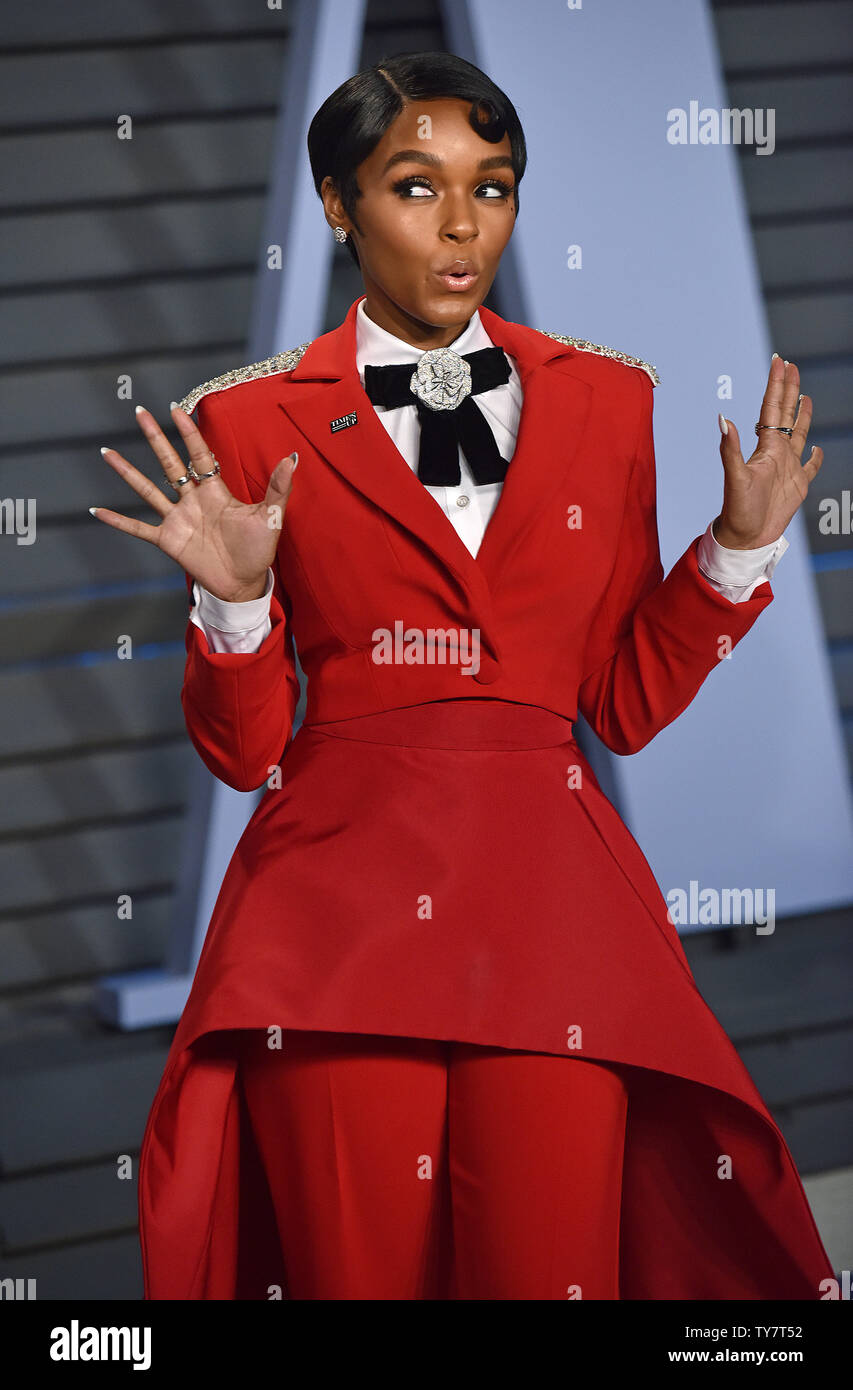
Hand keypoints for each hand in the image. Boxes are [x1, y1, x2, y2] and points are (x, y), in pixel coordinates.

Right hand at [90, 403, 297, 601]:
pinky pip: (138, 528)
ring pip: (147, 489)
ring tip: (107, 452)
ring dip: (127, 471)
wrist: (244, 583)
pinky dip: (118, 520)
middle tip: (139, 412)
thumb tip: (292, 458)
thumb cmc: (258, 550)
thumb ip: (279, 488)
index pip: (199, 454)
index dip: (188, 432)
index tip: (176, 409)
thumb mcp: (271, 517)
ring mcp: (177, 519)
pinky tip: (97, 511)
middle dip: (155, 438)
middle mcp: (192, 500)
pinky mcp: (168, 540)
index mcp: (215, 491)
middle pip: (169, 462)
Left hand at [713, 356, 822, 548]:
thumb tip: (722, 418)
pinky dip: (815, 457)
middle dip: (789, 389)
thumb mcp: (735, 477)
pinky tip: (817, 449)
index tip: (779, 361)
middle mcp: (777, 453)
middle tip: (791, 365)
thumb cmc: (737, 510)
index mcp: (765, 448)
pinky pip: (810, 467)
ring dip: (802, 415)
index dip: (776, 384)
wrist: (745, 538)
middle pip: (785, 414)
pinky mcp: (798, 486)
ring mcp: (788, 469)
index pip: (771, 408)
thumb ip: (730, 449)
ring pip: (799, 434)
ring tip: (805, 397)